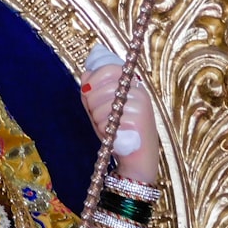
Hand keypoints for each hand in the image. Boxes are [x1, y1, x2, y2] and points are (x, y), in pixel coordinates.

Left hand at [81, 46, 158, 182]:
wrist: (136, 159)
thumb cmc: (118, 133)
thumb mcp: (101, 109)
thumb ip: (93, 91)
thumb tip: (86, 74)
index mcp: (131, 85)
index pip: (109, 69)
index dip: (93, 80)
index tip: (88, 93)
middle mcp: (139, 91)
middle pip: (101, 86)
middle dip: (92, 104)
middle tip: (101, 118)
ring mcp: (140, 103)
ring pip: (101, 103)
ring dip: (98, 119)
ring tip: (110, 127)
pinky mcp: (139, 118)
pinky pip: (107, 120)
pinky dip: (105, 130)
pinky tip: (115, 136)